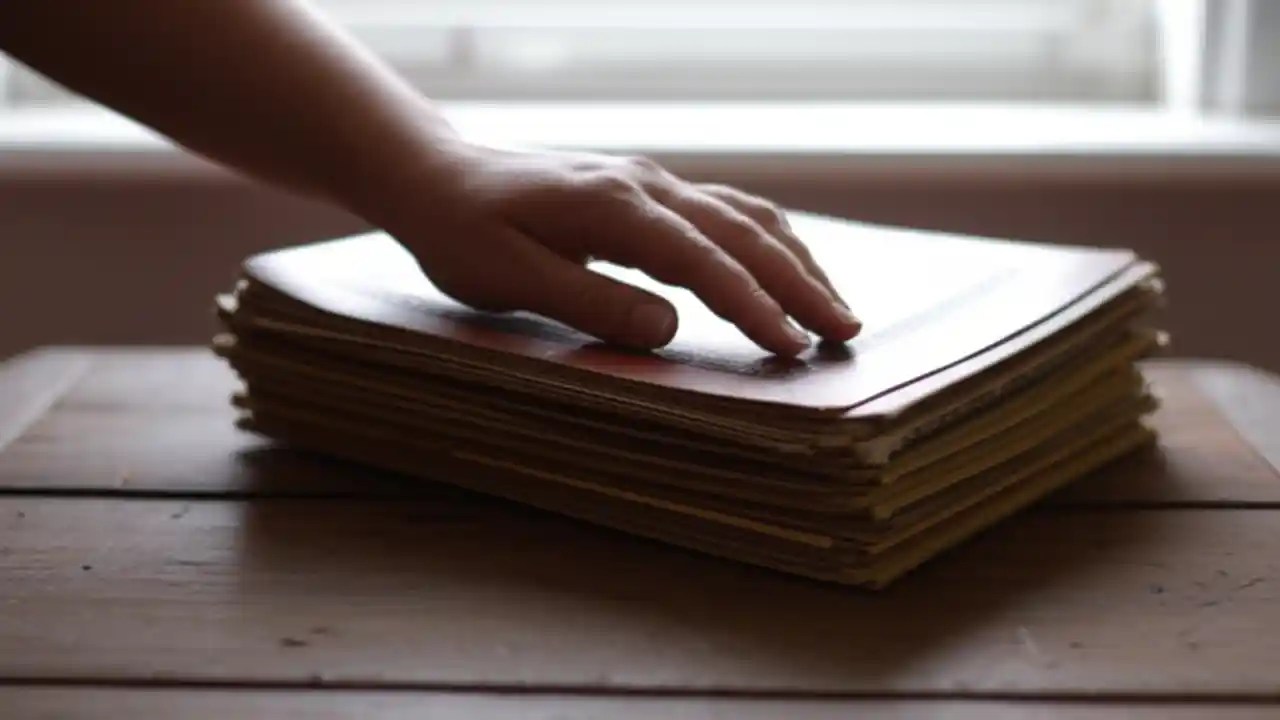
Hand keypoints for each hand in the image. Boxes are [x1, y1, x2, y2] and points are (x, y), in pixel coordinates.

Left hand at [380, 144, 861, 356]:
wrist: (439, 178)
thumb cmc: (463, 234)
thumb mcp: (508, 278)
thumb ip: (588, 301)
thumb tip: (669, 329)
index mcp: (613, 206)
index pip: (702, 259)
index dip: (752, 304)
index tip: (792, 347)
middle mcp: (646, 185)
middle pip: (742, 232)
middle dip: (799, 283)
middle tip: (844, 333)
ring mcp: (652, 183)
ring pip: (745, 216)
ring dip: (795, 260)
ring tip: (835, 308)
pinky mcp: (650, 192)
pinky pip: (727, 211)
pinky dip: (769, 242)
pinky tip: (789, 267)